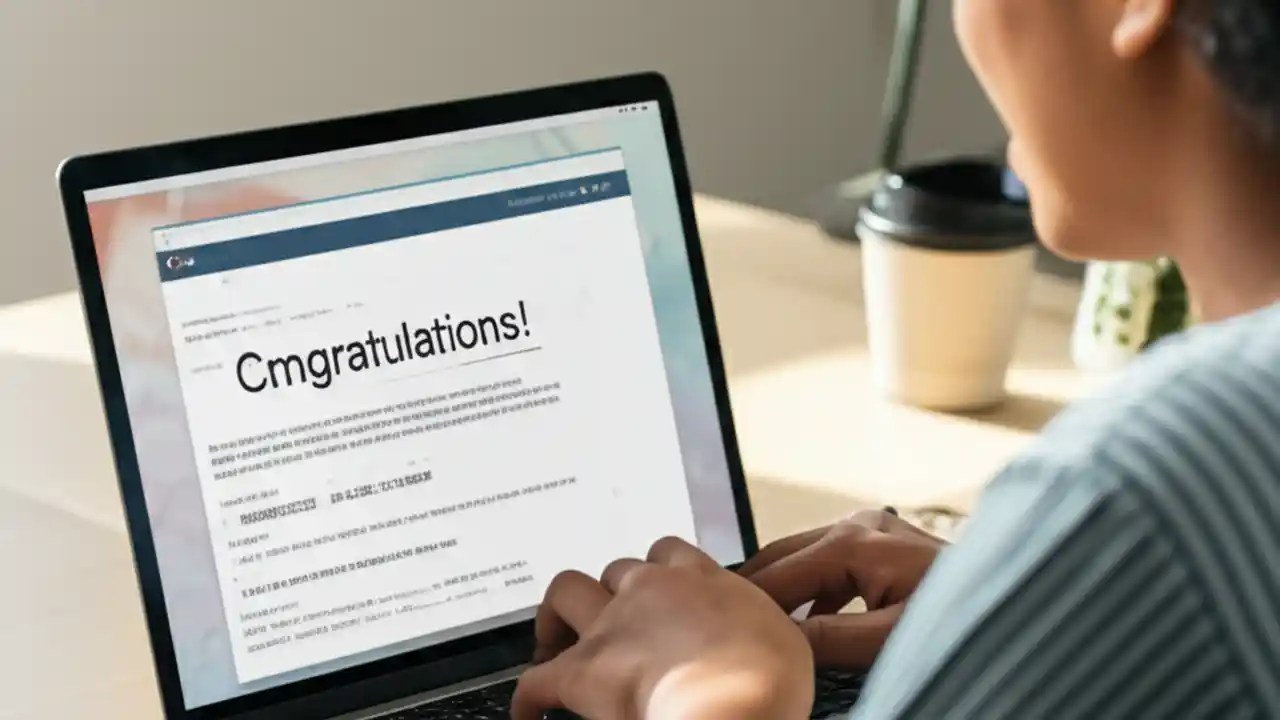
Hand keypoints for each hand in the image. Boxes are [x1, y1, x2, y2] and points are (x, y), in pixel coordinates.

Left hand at [512, 537, 813, 719]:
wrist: (734, 706)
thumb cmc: (767, 681)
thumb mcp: (785, 640)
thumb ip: (761, 629)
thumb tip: (766, 643)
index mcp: (700, 581)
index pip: (669, 554)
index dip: (657, 571)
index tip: (657, 589)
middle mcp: (651, 591)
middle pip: (616, 569)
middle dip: (608, 592)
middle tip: (607, 619)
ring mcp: (611, 626)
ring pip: (565, 593)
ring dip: (555, 616)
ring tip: (552, 639)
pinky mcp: (581, 671)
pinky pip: (537, 679)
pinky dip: (528, 695)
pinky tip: (527, 711)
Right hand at [742, 509, 945, 668]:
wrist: (1024, 602)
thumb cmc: (963, 617)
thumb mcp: (890, 639)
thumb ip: (827, 637)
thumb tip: (775, 640)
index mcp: (853, 541)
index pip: (778, 574)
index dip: (748, 603)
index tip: (722, 628)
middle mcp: (857, 523)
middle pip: (781, 556)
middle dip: (754, 589)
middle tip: (724, 622)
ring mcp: (872, 528)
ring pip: (802, 557)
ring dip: (781, 590)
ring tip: (756, 625)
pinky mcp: (885, 542)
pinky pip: (829, 564)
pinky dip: (810, 591)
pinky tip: (804, 623)